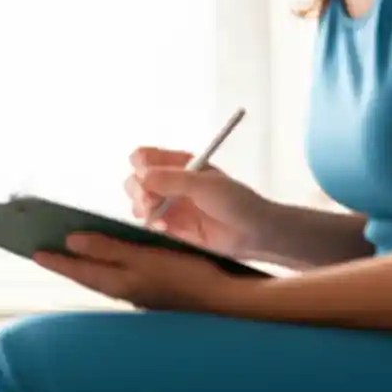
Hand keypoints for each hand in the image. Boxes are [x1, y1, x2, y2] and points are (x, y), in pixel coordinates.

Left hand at [35, 232, 243, 310]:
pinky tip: (111, 263)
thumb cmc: (187, 276)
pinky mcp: (155, 294)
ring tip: (70, 255)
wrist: (227, 302)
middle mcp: (126, 291)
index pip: (78, 271)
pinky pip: (121, 278)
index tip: (34, 252)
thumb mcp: (144, 258)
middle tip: (45, 252)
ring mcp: (141, 295)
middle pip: (88, 276)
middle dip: (67, 264)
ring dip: (86, 266)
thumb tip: (71, 242)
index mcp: (119, 283)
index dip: (56, 261)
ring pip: (104, 278)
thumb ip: (107, 249)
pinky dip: (108, 268)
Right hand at [126, 146, 274, 259]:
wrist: (255, 234)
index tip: (145, 177)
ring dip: (142, 209)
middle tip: (149, 202)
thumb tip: (140, 176)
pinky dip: (151, 225)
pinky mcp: (171, 226)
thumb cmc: (237, 202)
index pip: (145, 156)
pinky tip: (163, 228)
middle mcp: (170, 182)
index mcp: (180, 164)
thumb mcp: (205, 185)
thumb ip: (172, 179)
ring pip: (138, 202)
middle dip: (138, 191)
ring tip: (157, 219)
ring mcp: (169, 205)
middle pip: (136, 180)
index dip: (140, 165)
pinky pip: (149, 223)